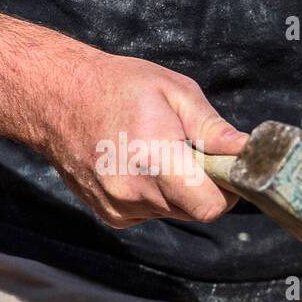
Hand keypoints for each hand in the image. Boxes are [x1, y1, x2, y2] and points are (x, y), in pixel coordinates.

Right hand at [38, 51, 245, 227]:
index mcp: (154, 159)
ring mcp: (119, 206)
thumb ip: (212, 128)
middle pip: (196, 210)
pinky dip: (155, 195)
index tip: (223, 168)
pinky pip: (152, 213)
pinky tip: (138, 165)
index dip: (226, 190)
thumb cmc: (118, 87)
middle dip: (204, 186)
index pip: (210, 206)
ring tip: (158, 153)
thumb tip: (246, 150)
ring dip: (179, 190)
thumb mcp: (174, 92)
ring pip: (175, 212)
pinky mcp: (111, 215)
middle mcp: (134, 191)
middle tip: (190, 153)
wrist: (54, 96)